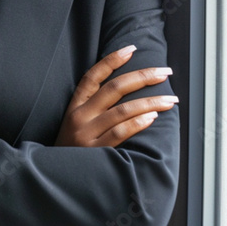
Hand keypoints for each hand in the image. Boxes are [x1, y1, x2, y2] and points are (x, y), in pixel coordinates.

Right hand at [55, 45, 177, 147]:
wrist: (55, 177)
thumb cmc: (72, 148)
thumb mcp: (74, 123)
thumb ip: (92, 107)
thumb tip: (125, 89)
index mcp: (74, 105)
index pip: (92, 76)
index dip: (111, 61)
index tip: (131, 49)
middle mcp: (80, 116)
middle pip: (114, 89)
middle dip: (142, 77)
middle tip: (164, 72)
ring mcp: (87, 133)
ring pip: (122, 110)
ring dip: (150, 102)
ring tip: (170, 99)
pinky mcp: (96, 151)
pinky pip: (120, 133)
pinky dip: (138, 123)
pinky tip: (153, 117)